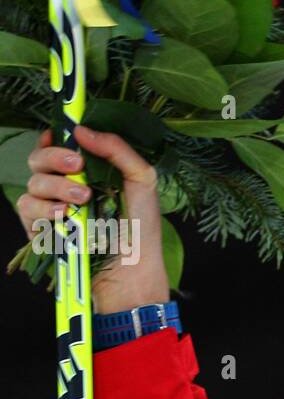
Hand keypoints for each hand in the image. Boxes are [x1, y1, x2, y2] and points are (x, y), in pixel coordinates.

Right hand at [16, 124, 169, 313]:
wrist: (134, 270)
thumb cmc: (141, 227)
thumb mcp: (141, 181)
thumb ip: (116, 149)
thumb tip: (81, 129)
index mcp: (86, 173)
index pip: (58, 146)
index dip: (54, 137)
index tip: (64, 134)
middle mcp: (64, 188)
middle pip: (38, 159)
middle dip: (54, 157)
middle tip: (76, 165)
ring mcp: (50, 209)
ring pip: (33, 183)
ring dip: (56, 187)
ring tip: (83, 201)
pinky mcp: (40, 231)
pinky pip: (26, 209)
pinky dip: (43, 209)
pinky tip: (64, 216)